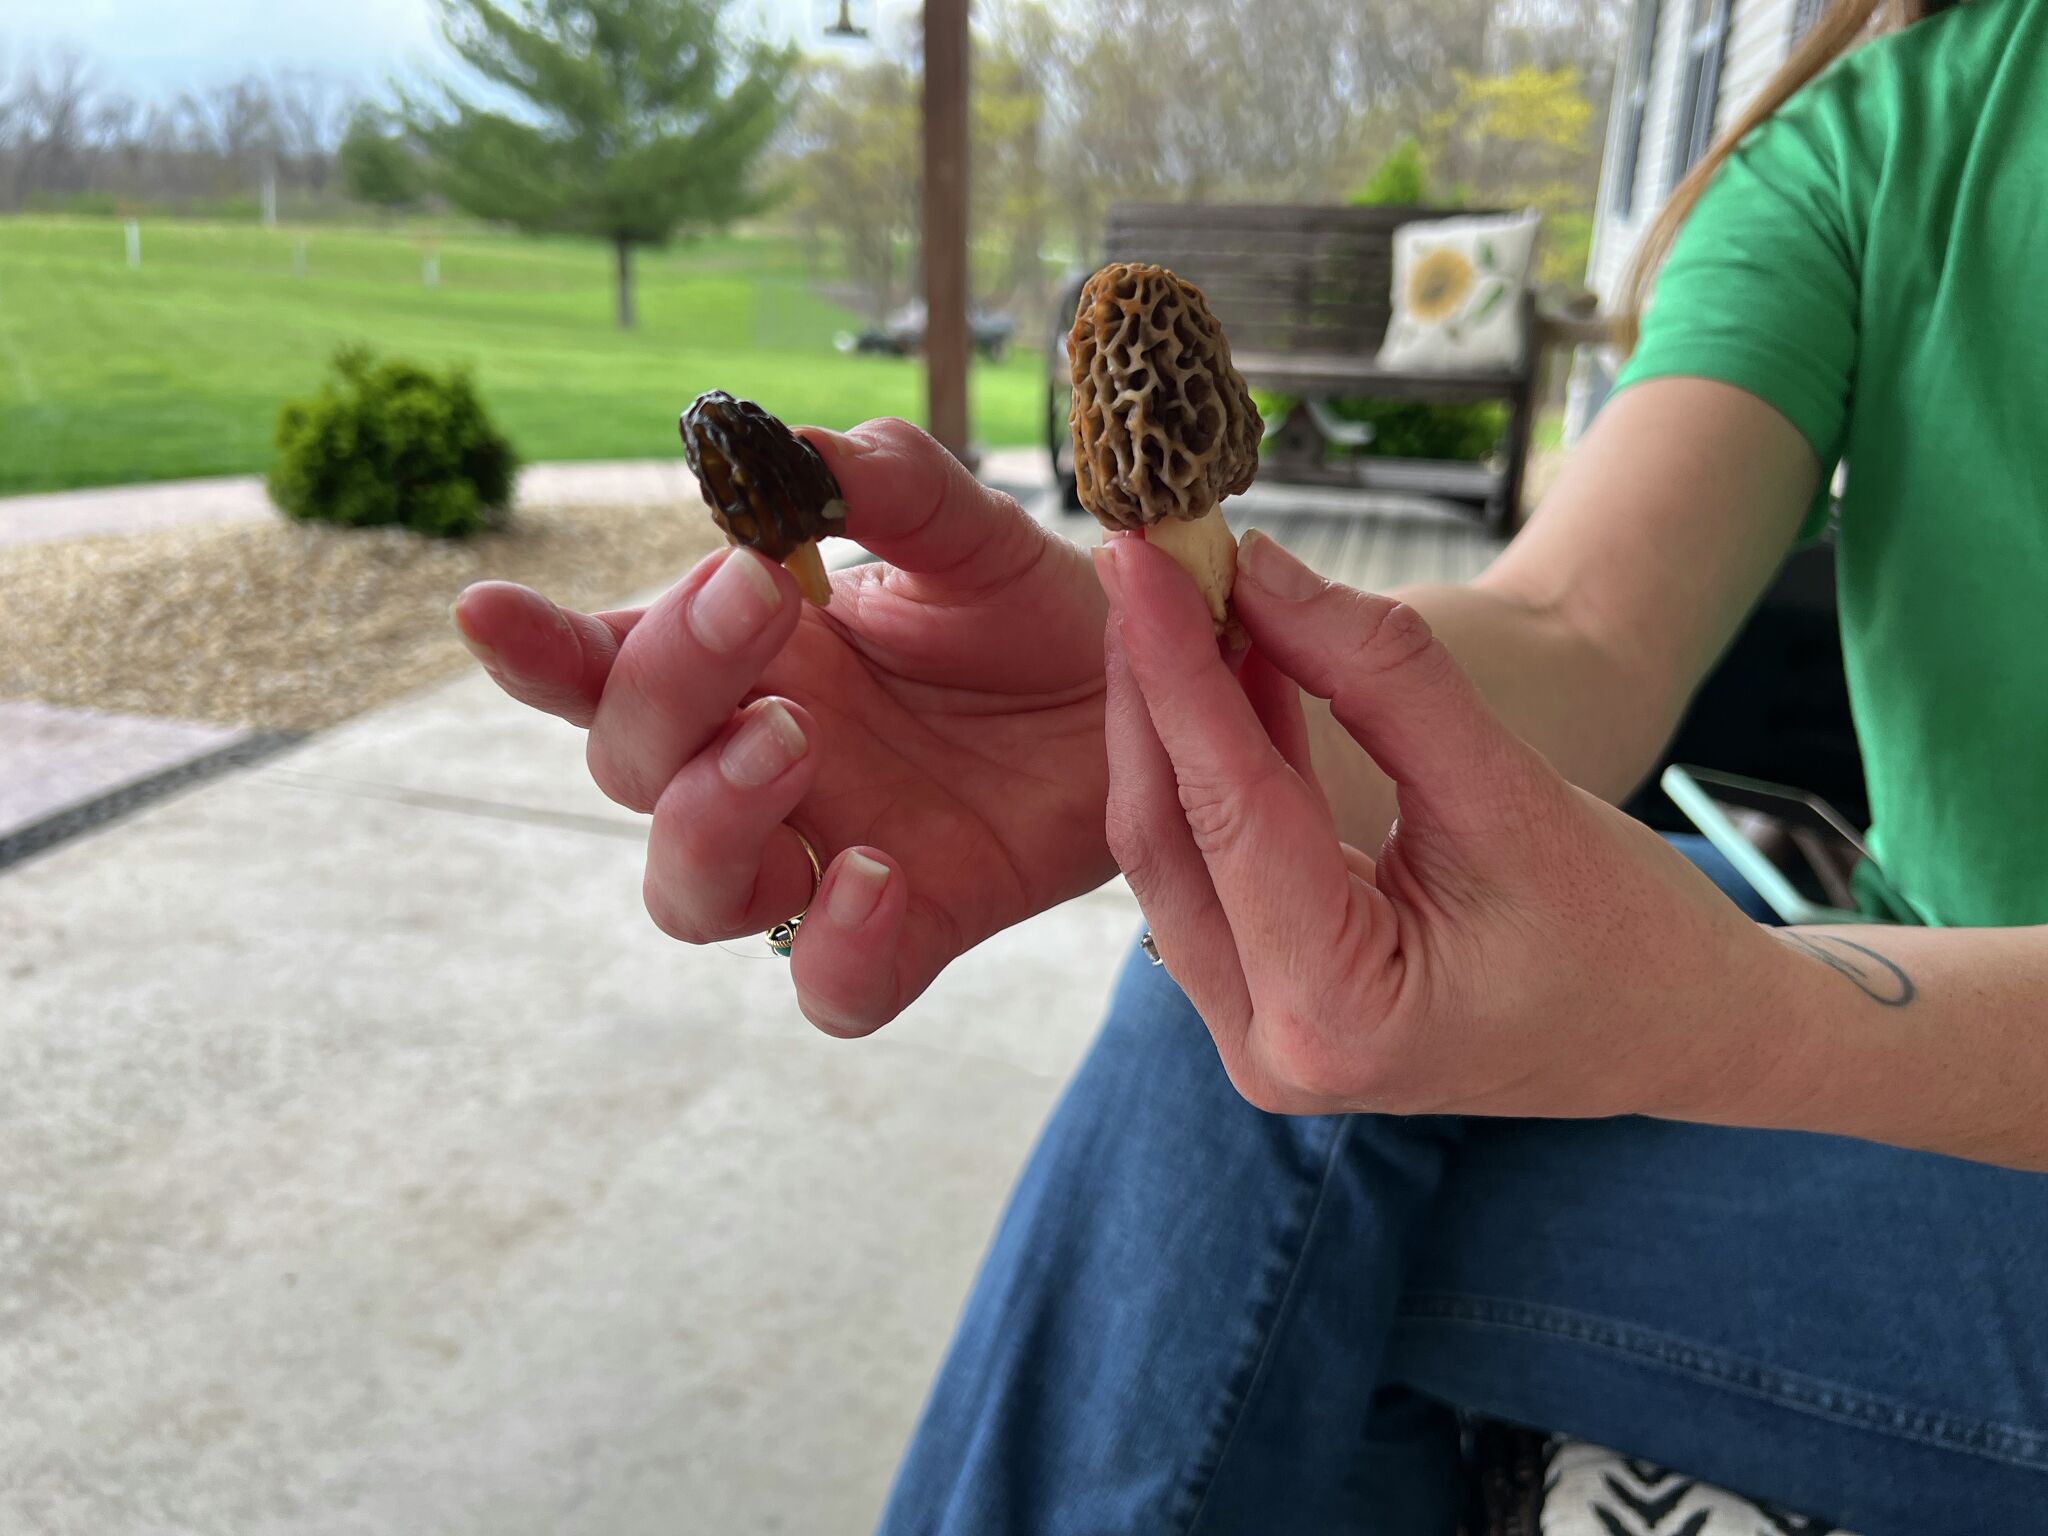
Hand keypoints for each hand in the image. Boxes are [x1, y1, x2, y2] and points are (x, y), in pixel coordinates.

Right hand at [455, 420, 1112, 1033]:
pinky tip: (883, 873)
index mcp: (747, 662)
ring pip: (688, 894)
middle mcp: (758, 764)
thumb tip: (805, 447)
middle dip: (666, 688)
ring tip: (791, 739)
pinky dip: (837, 948)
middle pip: (630, 766)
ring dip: (710, 820)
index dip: (537, 650)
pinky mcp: (909, 929)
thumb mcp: (972, 534)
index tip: (488, 611)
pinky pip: (832, 988)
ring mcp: (825, 854)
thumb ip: (893, 487)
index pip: (607, 663)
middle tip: (755, 605)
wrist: (1145, 700)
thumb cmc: (1033, 614)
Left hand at [1096, 529, 1786, 1118]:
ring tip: (1180, 589)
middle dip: (1152, 685)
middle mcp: (1268, 1045)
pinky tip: (1228, 658)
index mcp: (1333, 1017)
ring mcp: (1258, 1029)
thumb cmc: (1627, 935)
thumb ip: (1382, 677)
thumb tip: (1261, 568)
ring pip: (1181, 844)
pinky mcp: (1267, 993)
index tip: (1138, 555)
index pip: (1225, 808)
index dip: (1174, 667)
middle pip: (1171, 833)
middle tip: (1141, 555)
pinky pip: (1218, 858)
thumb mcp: (1514, 792)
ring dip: (1178, 716)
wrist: (1682, 1032)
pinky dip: (1224, 758)